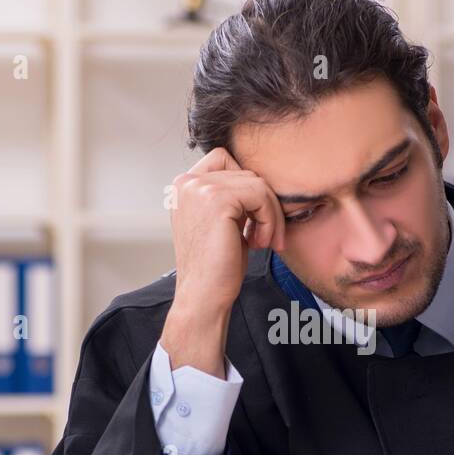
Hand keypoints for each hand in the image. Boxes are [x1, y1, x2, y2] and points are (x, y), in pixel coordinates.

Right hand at [161, 148, 287, 376]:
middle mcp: (187, 182)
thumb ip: (230, 196)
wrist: (203, 295)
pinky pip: (260, 195)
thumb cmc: (216, 265)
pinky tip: (260, 243)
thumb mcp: (221, 222)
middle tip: (266, 237)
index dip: (248, 187)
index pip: (225, 159)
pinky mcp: (217, 200)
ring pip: (257, 183)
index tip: (252, 219)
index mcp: (183, 186)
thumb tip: (261, 180)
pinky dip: (269, 219)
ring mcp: (199, 189)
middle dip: (264, 205)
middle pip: (246, 172)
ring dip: (270, 214)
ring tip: (264, 242)